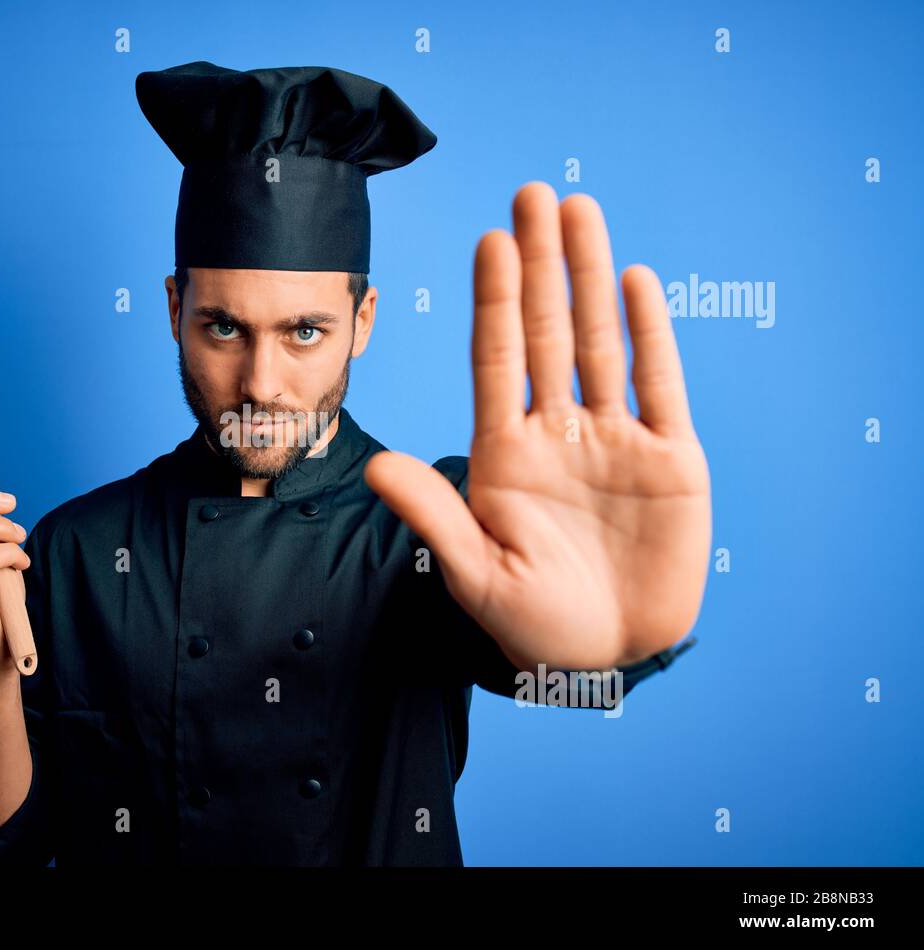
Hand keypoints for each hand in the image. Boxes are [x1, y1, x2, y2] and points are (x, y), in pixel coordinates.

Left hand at [364, 182, 710, 670]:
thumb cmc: (531, 624)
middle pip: (545, 332)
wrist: (606, 658)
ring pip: (599, 342)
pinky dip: (649, 335)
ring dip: (590, 278)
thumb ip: (435, 516)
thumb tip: (377, 467)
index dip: (494, 302)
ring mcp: (615, 440)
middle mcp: (557, 432)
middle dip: (539, 265)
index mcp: (505, 453)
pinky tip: (634, 283)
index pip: (496, 360)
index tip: (489, 241)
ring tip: (578, 211)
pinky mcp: (671, 459)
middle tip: (532, 193)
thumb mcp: (476, 575)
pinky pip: (659, 385)